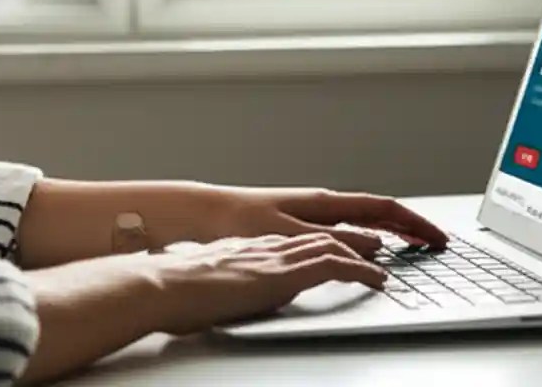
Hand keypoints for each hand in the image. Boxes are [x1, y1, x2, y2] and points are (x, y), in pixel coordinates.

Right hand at [145, 233, 387, 334]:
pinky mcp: (283, 273)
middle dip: (349, 245)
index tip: (334, 256)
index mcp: (245, 249)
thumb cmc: (170, 294)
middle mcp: (264, 247)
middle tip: (370, 255)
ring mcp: (274, 257)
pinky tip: (376, 279)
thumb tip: (225, 302)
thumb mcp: (203, 288)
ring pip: (332, 245)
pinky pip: (334, 264)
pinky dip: (360, 270)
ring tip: (380, 268)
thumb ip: (222, 288)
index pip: (292, 243)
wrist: (160, 286)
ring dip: (361, 255)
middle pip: (318, 238)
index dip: (318, 248)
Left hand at [204, 186, 447, 256]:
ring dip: (391, 231)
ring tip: (411, 245)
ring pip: (364, 219)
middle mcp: (322, 204)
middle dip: (410, 226)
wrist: (203, 214)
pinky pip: (347, 228)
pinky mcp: (299, 224)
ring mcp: (312, 212)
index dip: (415, 223)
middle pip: (379, 212)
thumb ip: (335, 240)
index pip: (384, 208)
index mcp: (325, 202)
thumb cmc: (239, 220)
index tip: (437, 237)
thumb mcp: (291, 234)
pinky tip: (367, 248)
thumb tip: (376, 243)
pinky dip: (367, 236)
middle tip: (435, 243)